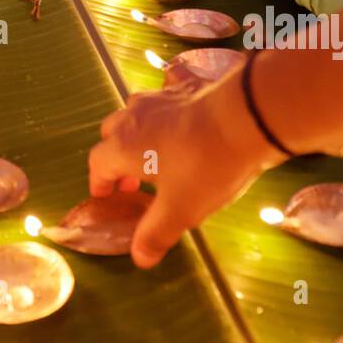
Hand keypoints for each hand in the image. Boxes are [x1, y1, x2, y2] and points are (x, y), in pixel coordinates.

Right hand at [88, 76, 277, 266]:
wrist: (245, 118)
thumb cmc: (205, 167)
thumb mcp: (180, 210)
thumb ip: (154, 234)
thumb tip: (139, 257)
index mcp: (124, 147)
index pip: (97, 164)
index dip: (99, 182)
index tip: (107, 196)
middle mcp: (134, 116)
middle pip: (112, 134)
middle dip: (117, 157)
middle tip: (134, 180)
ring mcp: (159, 96)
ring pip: (135, 112)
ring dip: (139, 132)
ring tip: (157, 152)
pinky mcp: (185, 84)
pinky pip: (166, 90)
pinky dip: (167, 103)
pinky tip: (180, 110)